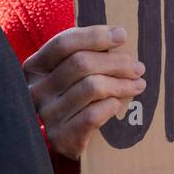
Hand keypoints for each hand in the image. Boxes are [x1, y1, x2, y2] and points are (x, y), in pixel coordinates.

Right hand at [23, 25, 145, 159]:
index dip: (95, 36)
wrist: (72, 138)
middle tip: (138, 68)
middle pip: (81, 63)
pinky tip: (118, 104)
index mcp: (36, 67)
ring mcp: (47, 115)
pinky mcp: (61, 137)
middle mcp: (36, 90)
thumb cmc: (79, 96)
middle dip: (117, 62)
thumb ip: (90, 51)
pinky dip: (111, 106)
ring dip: (122, 84)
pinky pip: (93, 114)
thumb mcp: (76, 71)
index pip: (64, 43)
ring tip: (138, 84)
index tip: (122, 36)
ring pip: (92, 87)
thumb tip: (119, 35)